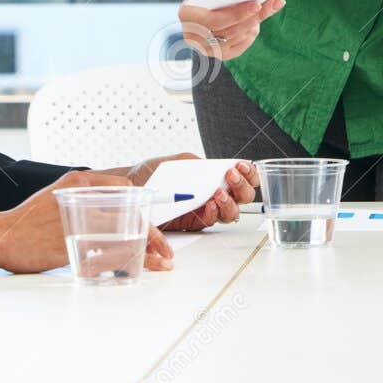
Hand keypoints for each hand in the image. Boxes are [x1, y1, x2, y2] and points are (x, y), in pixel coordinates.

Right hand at [0, 171, 174, 273]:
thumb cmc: (27, 222)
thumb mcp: (58, 197)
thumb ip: (85, 201)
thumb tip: (116, 212)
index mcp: (80, 181)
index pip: (127, 190)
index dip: (144, 209)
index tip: (153, 226)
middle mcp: (82, 197)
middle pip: (132, 214)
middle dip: (153, 233)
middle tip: (165, 250)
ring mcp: (78, 221)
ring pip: (125, 236)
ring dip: (147, 251)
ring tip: (161, 263)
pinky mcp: (72, 245)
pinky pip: (107, 255)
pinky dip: (126, 264)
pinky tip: (135, 271)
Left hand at [120, 153, 259, 230]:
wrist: (133, 186)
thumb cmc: (156, 172)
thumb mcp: (180, 161)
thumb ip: (199, 163)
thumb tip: (215, 170)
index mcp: (216, 176)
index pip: (244, 176)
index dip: (249, 173)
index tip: (242, 166)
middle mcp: (216, 193)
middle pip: (244, 196)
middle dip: (242, 187)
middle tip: (231, 176)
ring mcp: (207, 209)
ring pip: (232, 212)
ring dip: (230, 202)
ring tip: (218, 193)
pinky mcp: (195, 222)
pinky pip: (212, 221)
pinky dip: (214, 213)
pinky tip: (209, 205)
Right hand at [181, 0, 285, 62]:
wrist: (204, 1)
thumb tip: (280, 1)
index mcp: (186, 14)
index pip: (214, 20)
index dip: (237, 14)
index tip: (257, 3)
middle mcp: (191, 35)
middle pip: (226, 31)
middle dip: (249, 19)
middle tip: (267, 6)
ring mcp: (202, 48)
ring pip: (232, 40)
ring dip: (249, 27)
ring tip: (262, 14)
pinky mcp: (215, 55)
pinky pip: (235, 49)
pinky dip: (247, 39)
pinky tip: (254, 27)